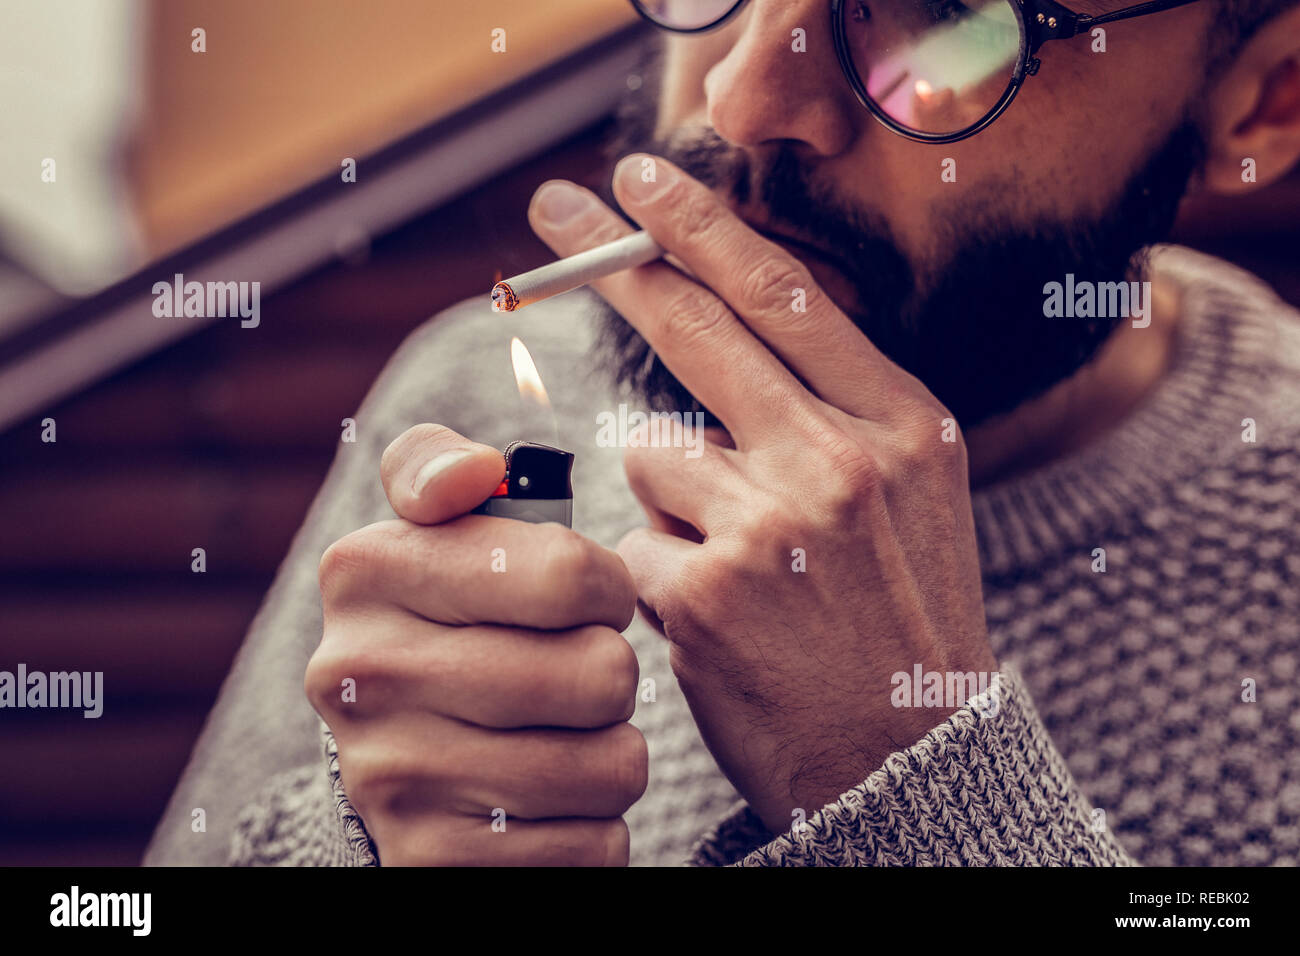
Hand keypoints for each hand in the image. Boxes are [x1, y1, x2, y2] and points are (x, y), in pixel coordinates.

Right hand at [306, 424, 645, 864]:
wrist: (396, 759)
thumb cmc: (449, 619)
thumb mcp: (432, 530)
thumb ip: (437, 468)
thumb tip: (472, 472)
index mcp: (367, 570)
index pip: (567, 571)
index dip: (608, 588)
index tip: (590, 599)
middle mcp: (360, 672)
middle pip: (598, 673)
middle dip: (611, 673)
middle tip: (582, 674)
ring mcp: (389, 776)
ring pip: (608, 765)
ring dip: (615, 752)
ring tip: (573, 735)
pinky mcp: (428, 861)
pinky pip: (592, 845)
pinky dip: (598, 825)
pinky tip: (555, 803)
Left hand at [527, 157, 996, 834]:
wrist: (910, 759)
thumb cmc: (902, 616)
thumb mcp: (912, 493)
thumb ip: (832, 411)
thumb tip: (719, 345)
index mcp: (899, 425)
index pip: (785, 297)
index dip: (703, 228)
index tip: (644, 181)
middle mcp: (838, 460)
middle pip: (697, 330)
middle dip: (616, 259)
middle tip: (554, 207)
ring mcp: (767, 525)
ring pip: (648, 454)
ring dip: (668, 497)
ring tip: (740, 565)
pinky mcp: (700, 595)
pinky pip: (631, 544)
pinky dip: (655, 573)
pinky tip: (717, 618)